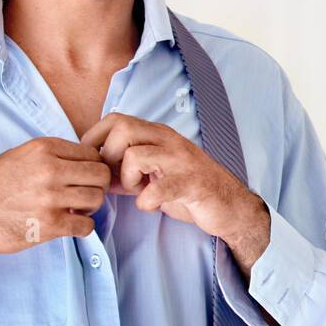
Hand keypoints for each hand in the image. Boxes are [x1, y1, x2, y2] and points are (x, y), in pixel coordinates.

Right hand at [0, 137, 111, 282]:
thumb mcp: (15, 157)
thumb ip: (49, 156)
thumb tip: (83, 159)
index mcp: (42, 149)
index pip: (91, 153)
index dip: (92, 167)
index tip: (82, 178)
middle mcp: (49, 170)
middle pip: (100, 175)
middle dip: (97, 186)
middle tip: (83, 194)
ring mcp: (50, 198)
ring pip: (97, 199)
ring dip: (90, 208)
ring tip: (74, 210)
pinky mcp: (50, 225)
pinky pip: (87, 226)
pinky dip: (82, 227)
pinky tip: (68, 225)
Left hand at [80, 113, 270, 275]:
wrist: (230, 205)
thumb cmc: (190, 188)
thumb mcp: (155, 174)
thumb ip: (128, 171)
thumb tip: (98, 175)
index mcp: (159, 135)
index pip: (116, 119)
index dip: (96, 138)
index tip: (95, 162)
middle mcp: (170, 142)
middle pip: (123, 129)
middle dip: (109, 156)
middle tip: (117, 177)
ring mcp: (182, 161)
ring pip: (135, 156)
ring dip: (128, 179)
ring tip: (138, 191)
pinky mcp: (191, 184)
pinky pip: (156, 190)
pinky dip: (145, 202)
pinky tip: (151, 205)